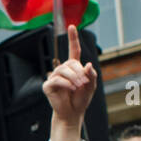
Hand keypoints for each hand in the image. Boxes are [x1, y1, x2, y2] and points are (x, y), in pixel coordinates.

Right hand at [42, 24, 97, 140]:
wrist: (72, 113)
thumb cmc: (81, 100)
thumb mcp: (91, 86)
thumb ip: (91, 75)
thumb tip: (88, 65)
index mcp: (73, 68)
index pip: (73, 50)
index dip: (73, 38)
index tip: (72, 27)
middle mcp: (63, 70)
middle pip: (70, 62)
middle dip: (79, 72)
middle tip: (84, 83)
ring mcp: (54, 77)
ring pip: (63, 70)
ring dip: (73, 78)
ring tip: (78, 87)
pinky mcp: (48, 86)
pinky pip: (57, 80)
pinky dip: (66, 84)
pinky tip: (70, 89)